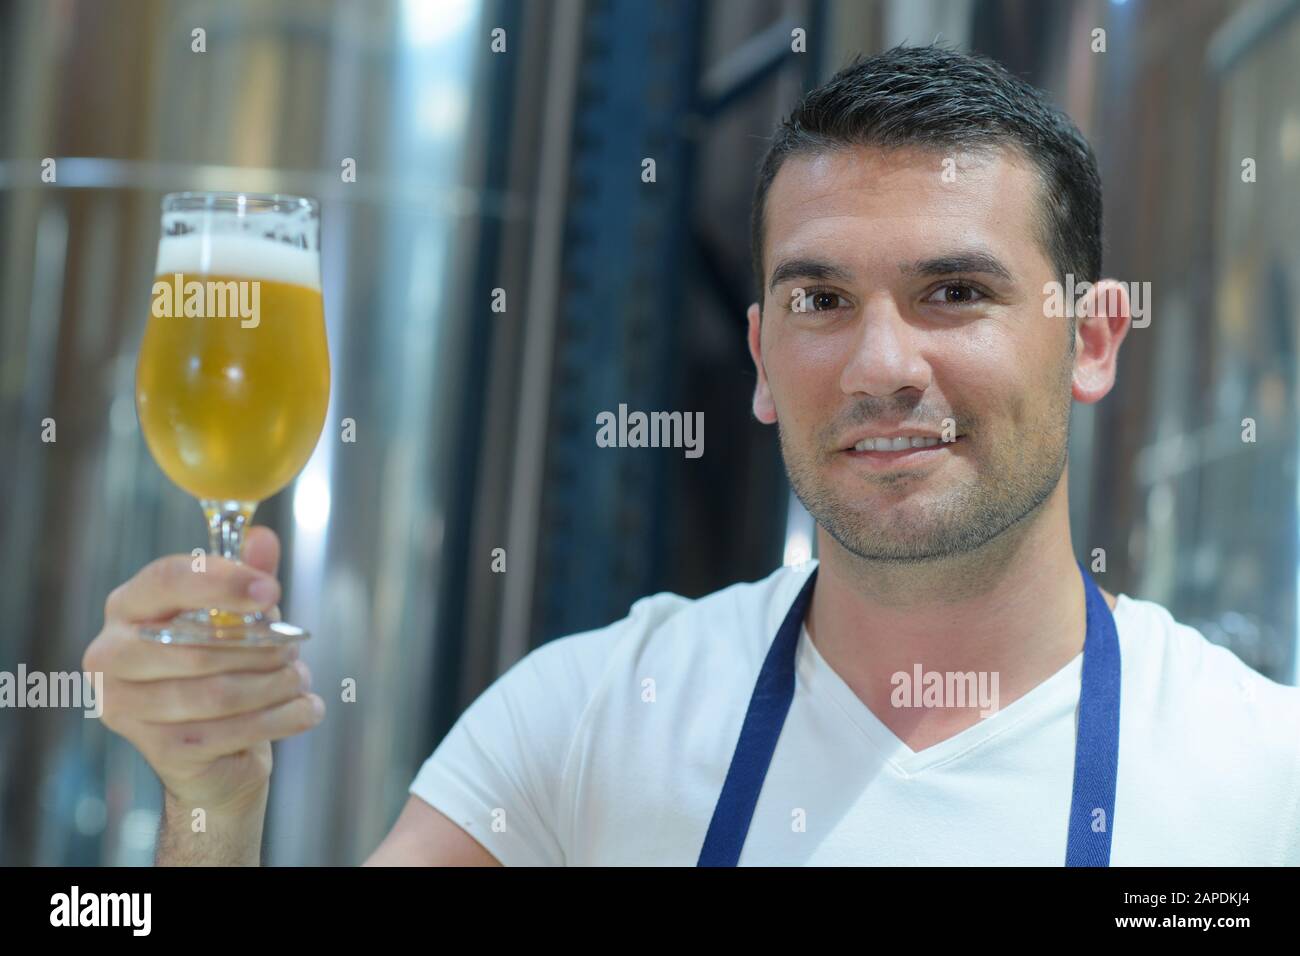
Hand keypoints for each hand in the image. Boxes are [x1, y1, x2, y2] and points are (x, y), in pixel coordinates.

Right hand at [84, 527, 324, 814]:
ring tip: (299, 679)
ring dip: (275, 685)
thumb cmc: (222, 665)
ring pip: (218, 693)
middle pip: (197, 646)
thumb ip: (249, 574)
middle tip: (295, 649)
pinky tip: (304, 709)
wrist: (214, 750)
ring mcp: (125, 706)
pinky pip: (231, 731)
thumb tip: (262, 537)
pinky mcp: (157, 750)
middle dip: (262, 649)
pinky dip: (282, 718)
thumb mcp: (240, 614)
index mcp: (128, 606)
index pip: (167, 580)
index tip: (272, 591)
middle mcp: (110, 655)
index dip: (222, 582)